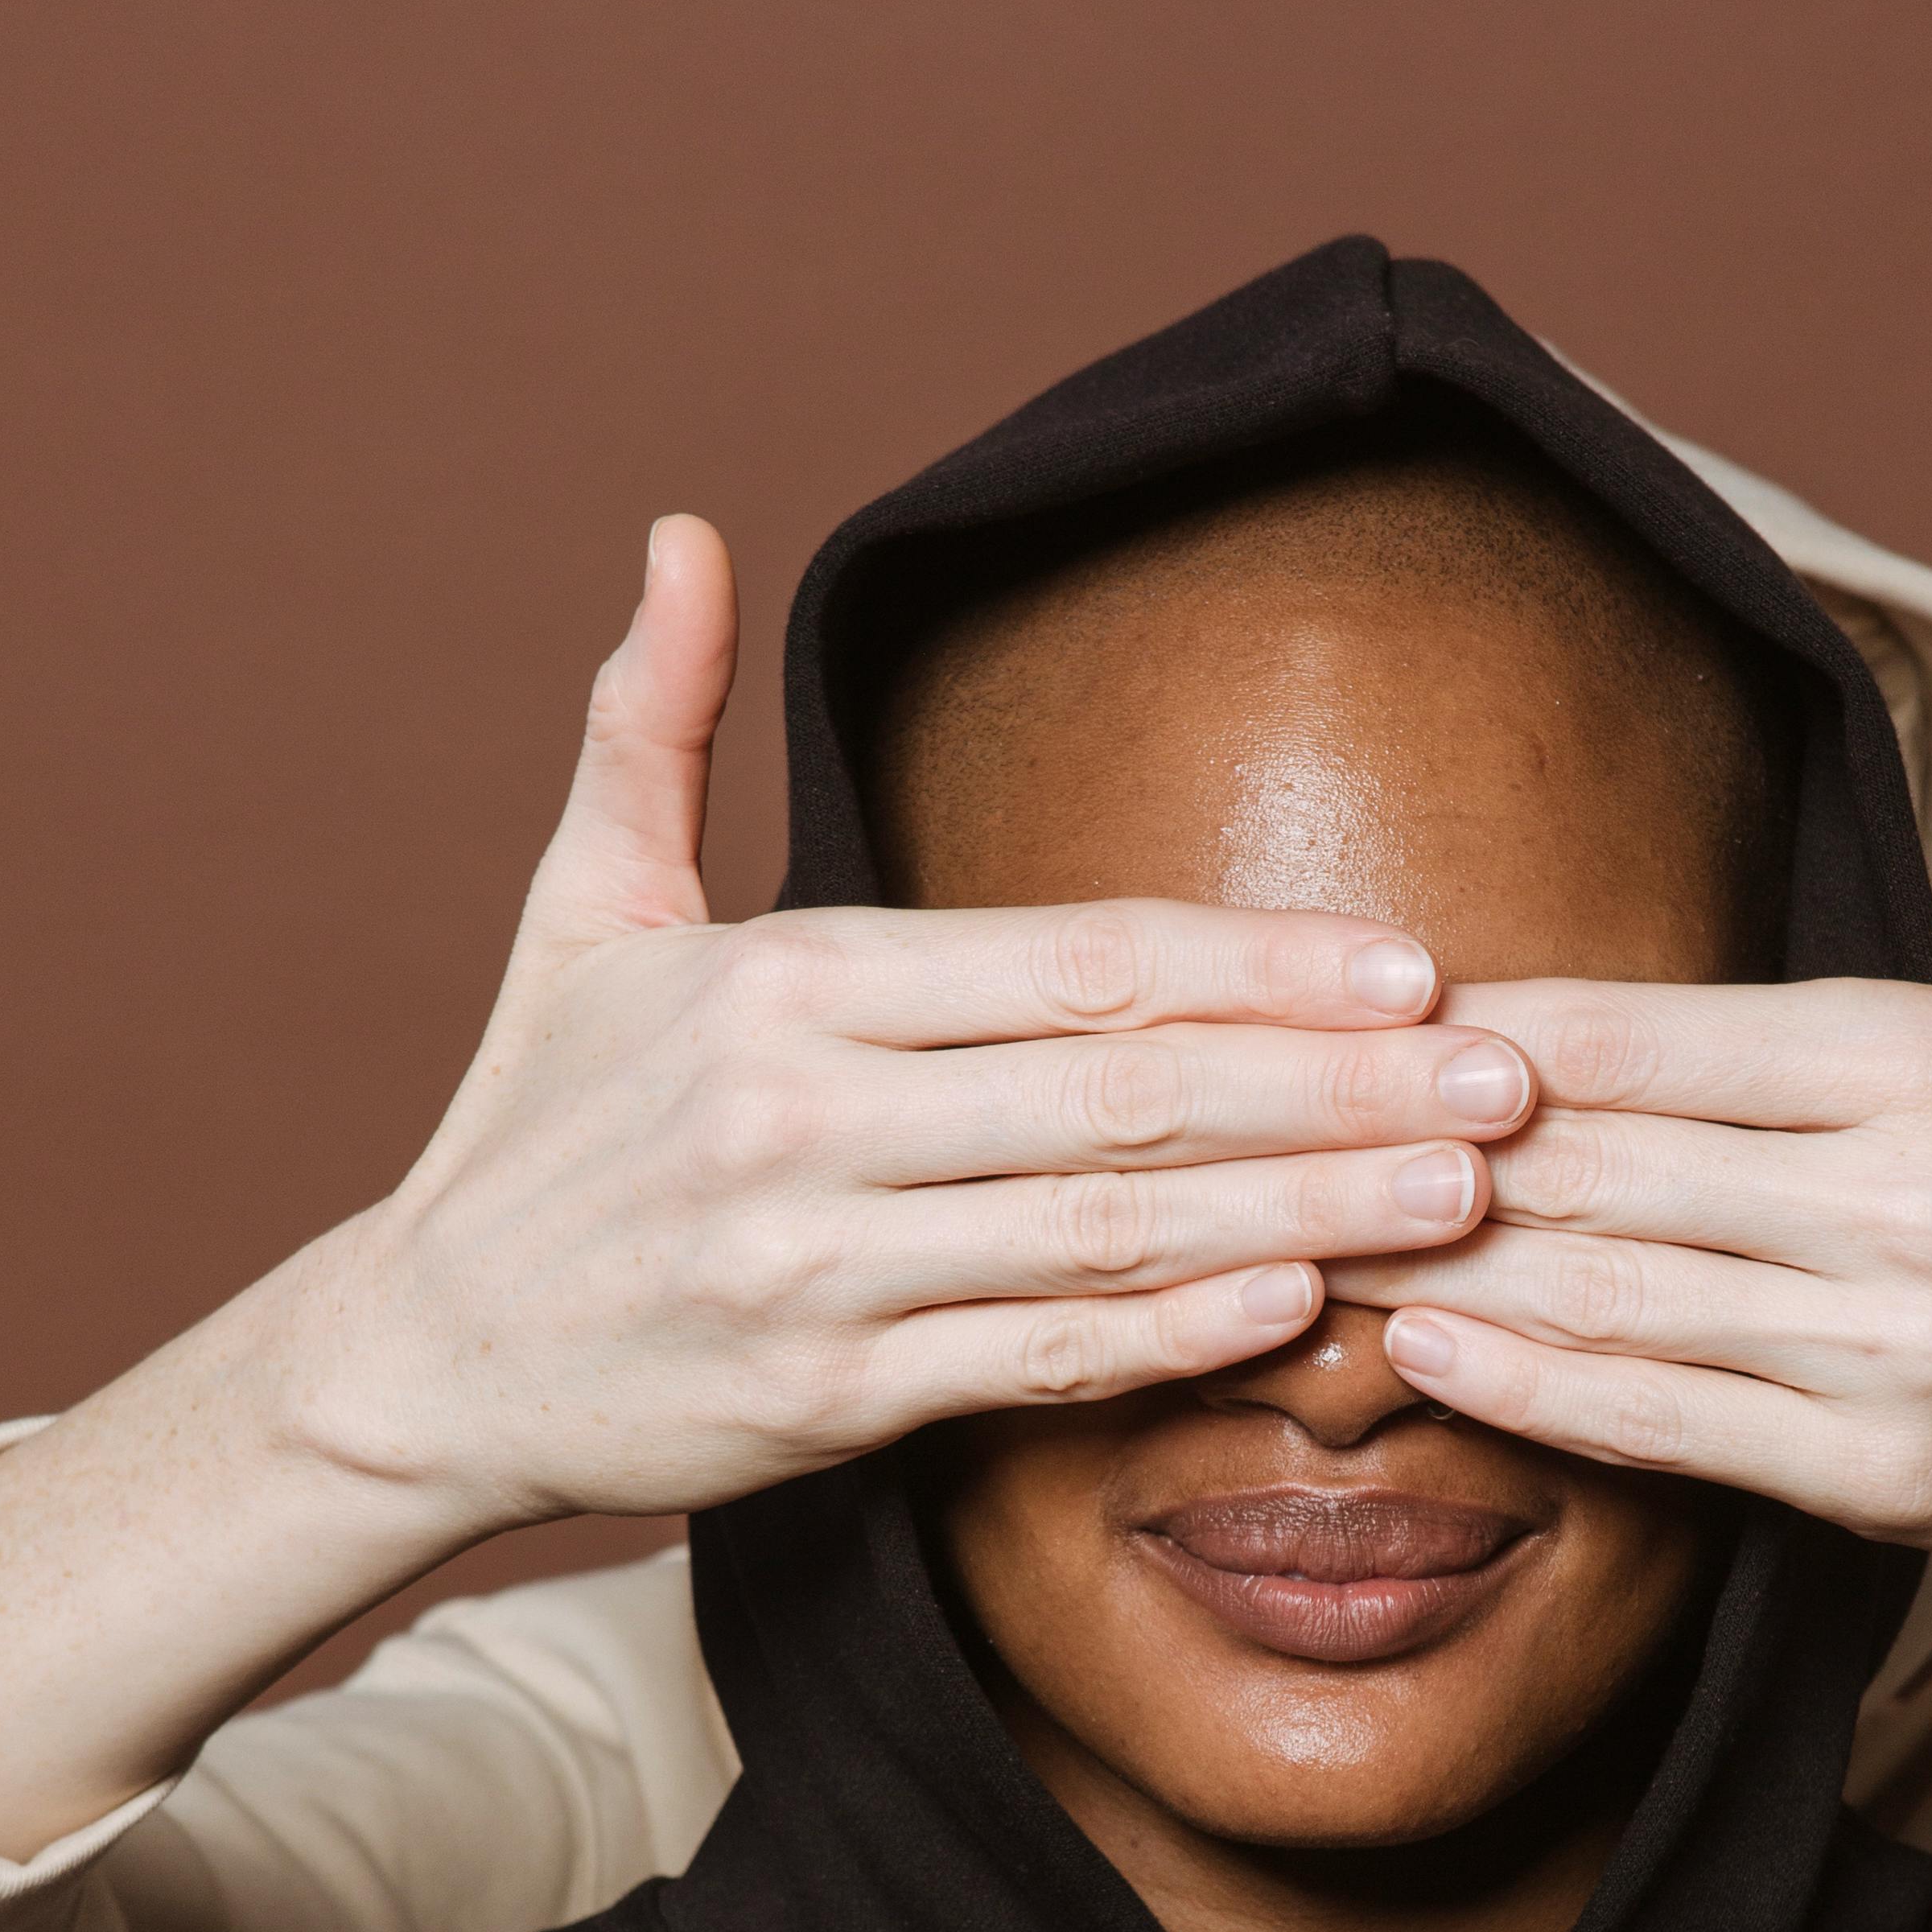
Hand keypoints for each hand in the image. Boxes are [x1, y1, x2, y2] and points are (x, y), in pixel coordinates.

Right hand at [305, 518, 1535, 1530]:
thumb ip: (652, 725)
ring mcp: (814, 1266)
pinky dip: (1169, 1336)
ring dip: (1300, 1210)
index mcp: (775, 984)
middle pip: (1120, 1094)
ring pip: (1104, 1231)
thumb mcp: (580, 910)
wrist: (421, 1355)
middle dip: (1331, 1083)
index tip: (1409, 962)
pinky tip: (1300, 1306)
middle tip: (1509, 1073)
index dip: (1251, 961)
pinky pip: (1028, 1360)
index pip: (1066, 961)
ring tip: (1460, 1188)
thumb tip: (685, 533)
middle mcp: (799, 1119)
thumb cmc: (534, 1128)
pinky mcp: (821, 1398)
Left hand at [1331, 614, 1931, 1591]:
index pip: (1650, 1035)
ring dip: (1442, 1270)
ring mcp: (1889, 1342)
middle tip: (1285, 1131)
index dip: (1491, 1033)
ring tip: (1305, 1238)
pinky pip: (1662, 1423)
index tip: (1371, 1023)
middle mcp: (1906, 1196)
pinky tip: (1422, 1351)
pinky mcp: (1876, 1472)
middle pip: (1604, 1161)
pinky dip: (1528, 1390)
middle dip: (1429, 1149)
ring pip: (1609, 1292)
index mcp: (1927, 1059)